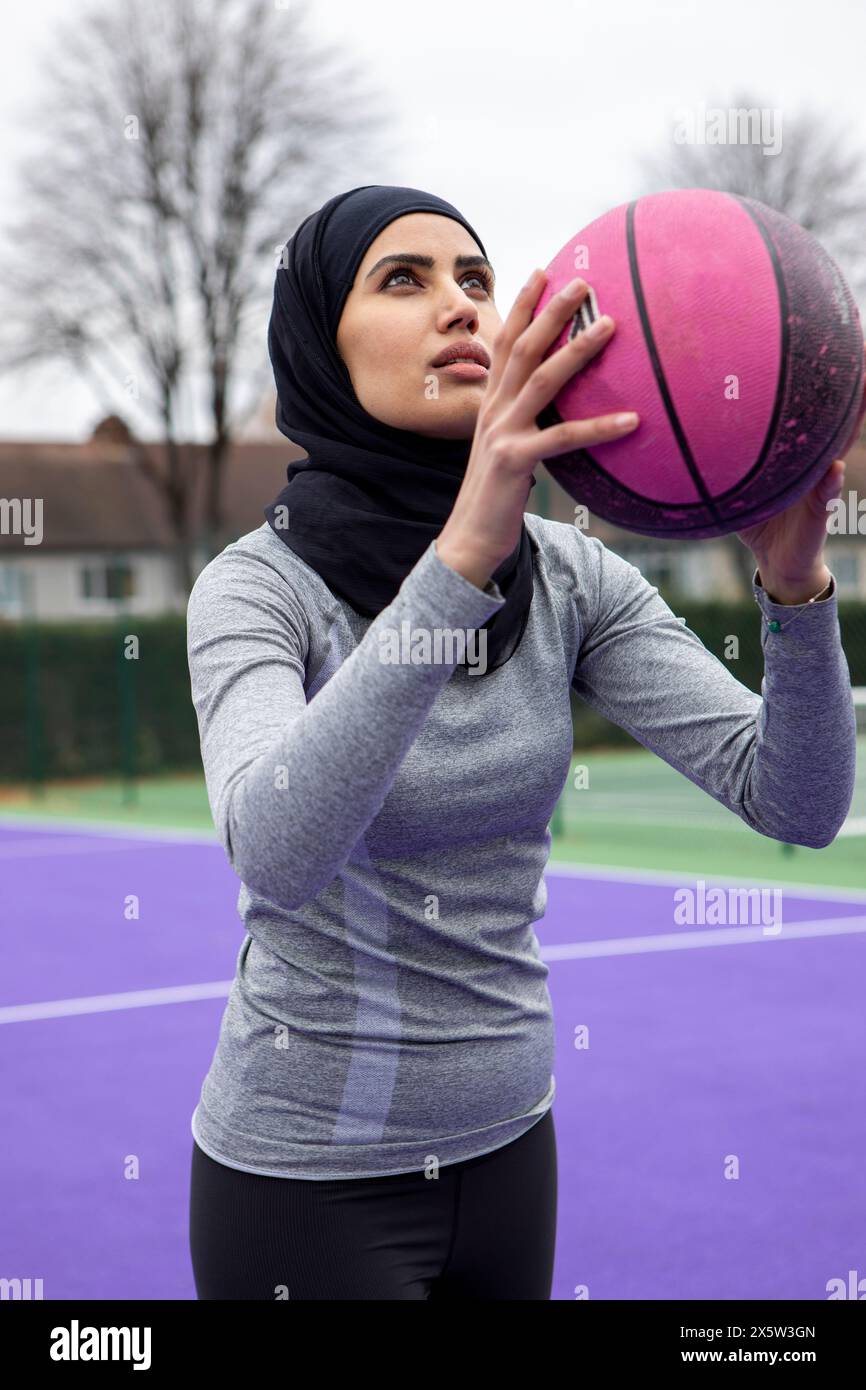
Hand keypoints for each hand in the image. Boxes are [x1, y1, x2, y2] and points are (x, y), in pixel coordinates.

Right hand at [437, 269, 639, 587]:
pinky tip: (633, 419)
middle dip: (551, 310)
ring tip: (611, 324)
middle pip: (523, 348)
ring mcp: (503, 433)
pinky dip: (600, 427)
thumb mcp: (508, 448)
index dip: (521, 305)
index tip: (542, 271)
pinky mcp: (517, 461)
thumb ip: (526, 422)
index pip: (504, 342)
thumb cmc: (496, 495)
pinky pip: (565, 438)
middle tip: (582, 281)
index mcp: (490, 402)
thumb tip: (557, 409)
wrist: (469, 538)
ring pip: (543, 380)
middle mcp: (493, 410)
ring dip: (578, 349)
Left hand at [736, 347, 865, 602]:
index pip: (813, 405)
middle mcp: (818, 460)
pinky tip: (836, 469)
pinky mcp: (819, 512)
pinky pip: (826, 496)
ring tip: (865, 389)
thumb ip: (724, 455)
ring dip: (855, 420)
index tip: (831, 334)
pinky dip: (830, 484)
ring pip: (843, 446)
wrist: (778, 562)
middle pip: (839, 413)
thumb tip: (683, 425)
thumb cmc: (757, 518)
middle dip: (853, 381)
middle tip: (863, 345)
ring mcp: (823, 483)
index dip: (822, 373)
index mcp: (800, 451)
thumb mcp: (738, 481)